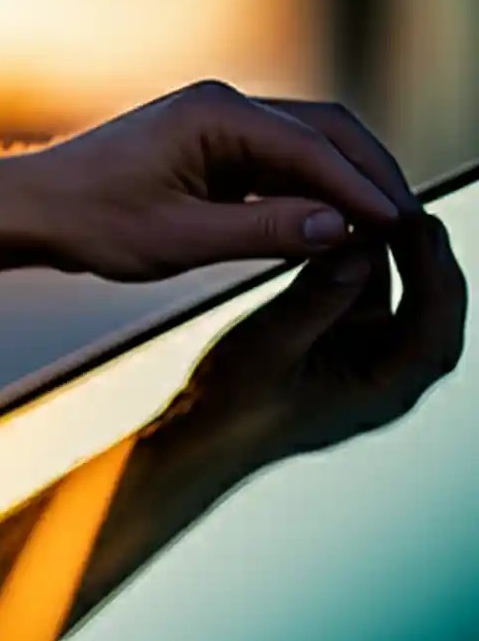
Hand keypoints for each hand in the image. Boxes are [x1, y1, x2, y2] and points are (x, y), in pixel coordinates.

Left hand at [0, 80, 411, 279]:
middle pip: (322, 134)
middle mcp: (223, 108)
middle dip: (366, 177)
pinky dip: (303, 194)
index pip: (313, 148)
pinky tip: (325, 228)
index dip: (361, 190)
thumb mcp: (179, 238)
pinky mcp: (209, 150)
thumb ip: (262, 231)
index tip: (397, 228)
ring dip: (338, 187)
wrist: (34, 211)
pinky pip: (273, 166)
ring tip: (375, 232)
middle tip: (402, 226)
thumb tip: (339, 229)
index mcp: (217, 115)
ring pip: (302, 149)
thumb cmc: (91, 221)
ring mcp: (217, 126)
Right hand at [145, 212, 465, 476]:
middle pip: (436, 310)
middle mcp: (388, 374)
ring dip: (399, 253)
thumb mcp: (268, 348)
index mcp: (382, 392)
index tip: (417, 226)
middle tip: (412, 210)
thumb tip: (359, 254)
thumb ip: (315, 301)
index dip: (434, 274)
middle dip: (430, 258)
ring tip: (379, 209)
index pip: (432, 331)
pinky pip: (371, 291)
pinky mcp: (346, 337)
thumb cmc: (233, 407)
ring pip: (409, 295)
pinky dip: (366, 259)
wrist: (204, 432)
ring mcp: (369, 354)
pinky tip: (351, 228)